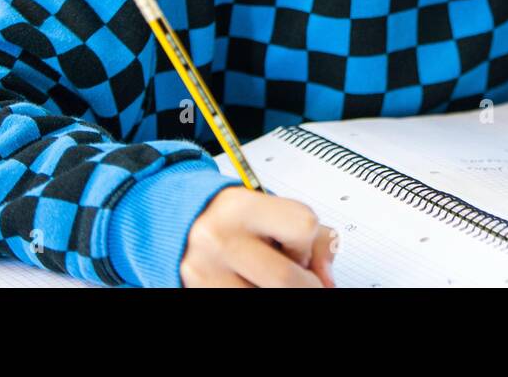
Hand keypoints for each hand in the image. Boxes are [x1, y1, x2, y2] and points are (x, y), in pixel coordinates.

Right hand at [181, 187, 337, 286]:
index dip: (308, 243)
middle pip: (285, 277)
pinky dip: (259, 293)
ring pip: (266, 296)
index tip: (300, 248)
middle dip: (305, 284)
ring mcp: (206, 272)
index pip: (303, 226)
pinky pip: (244, 301)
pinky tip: (252, 282)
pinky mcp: (200, 291)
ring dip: (278, 292)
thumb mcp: (270, 211)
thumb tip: (328, 280)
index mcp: (241, 207)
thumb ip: (313, 236)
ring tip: (268, 277)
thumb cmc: (232, 218)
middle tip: (304, 280)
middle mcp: (219, 239)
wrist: (179, 225)